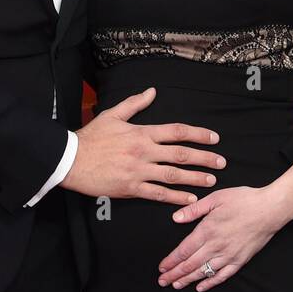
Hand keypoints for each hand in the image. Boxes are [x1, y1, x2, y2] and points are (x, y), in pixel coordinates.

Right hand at [63, 87, 223, 205]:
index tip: (214, 138)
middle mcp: (144, 151)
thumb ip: (135, 103)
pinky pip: (158, 194)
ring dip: (195, 178)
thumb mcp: (113, 115)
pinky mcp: (131, 188)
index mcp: (141, 132)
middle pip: (181, 154)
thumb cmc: (91, 137)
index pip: (177, 131)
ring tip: (211, 181)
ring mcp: (138, 171)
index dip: (198, 135)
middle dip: (204, 158)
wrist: (71, 159)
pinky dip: (176, 197)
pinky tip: (190, 199)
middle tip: (221, 162)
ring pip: (173, 175)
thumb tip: (153, 92)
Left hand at [157, 185, 292, 291]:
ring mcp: (228, 255)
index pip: (183, 250)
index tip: (161, 267)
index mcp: (207, 230)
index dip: (171, 261)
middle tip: (162, 281)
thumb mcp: (216, 198)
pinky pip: (222, 275)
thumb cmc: (244, 200)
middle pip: (190, 264)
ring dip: (188, 280)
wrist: (270, 209)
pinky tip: (201, 287)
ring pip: (204, 272)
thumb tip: (175, 218)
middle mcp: (216, 246)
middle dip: (174, 274)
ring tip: (176, 285)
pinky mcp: (240, 260)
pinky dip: (210, 282)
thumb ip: (194, 209)